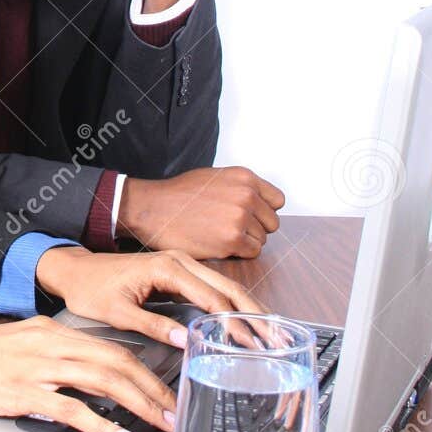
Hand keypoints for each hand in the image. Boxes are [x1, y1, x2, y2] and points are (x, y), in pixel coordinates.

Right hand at [0, 315, 179, 431]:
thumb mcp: (7, 350)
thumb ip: (43, 360)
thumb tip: (75, 383)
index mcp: (44, 328)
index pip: (107, 345)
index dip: (144, 367)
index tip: (166, 386)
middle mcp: (44, 341)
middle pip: (115, 359)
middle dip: (153, 386)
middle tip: (177, 409)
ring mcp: (33, 366)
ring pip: (103, 380)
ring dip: (140, 404)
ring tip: (163, 424)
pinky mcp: (19, 393)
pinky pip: (73, 410)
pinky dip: (105, 427)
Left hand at [32, 244, 266, 345]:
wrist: (75, 270)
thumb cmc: (92, 289)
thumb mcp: (118, 312)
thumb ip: (153, 325)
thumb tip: (187, 340)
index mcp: (166, 268)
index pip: (210, 297)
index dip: (233, 321)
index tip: (251, 342)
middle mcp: (179, 261)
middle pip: (227, 287)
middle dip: (254, 313)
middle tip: (277, 337)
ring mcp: (182, 263)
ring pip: (224, 284)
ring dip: (249, 307)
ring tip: (273, 330)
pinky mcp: (179, 270)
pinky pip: (213, 286)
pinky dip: (233, 302)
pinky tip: (248, 317)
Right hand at [118, 167, 285, 258]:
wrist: (153, 209)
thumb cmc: (179, 195)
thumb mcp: (215, 178)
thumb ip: (240, 188)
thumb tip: (258, 205)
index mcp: (245, 178)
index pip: (277, 201)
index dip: (263, 211)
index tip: (250, 216)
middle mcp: (247, 195)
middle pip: (272, 223)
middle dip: (255, 228)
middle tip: (231, 228)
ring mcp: (241, 218)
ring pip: (261, 239)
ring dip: (245, 242)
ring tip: (220, 235)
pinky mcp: (232, 240)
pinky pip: (252, 252)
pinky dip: (238, 253)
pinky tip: (219, 245)